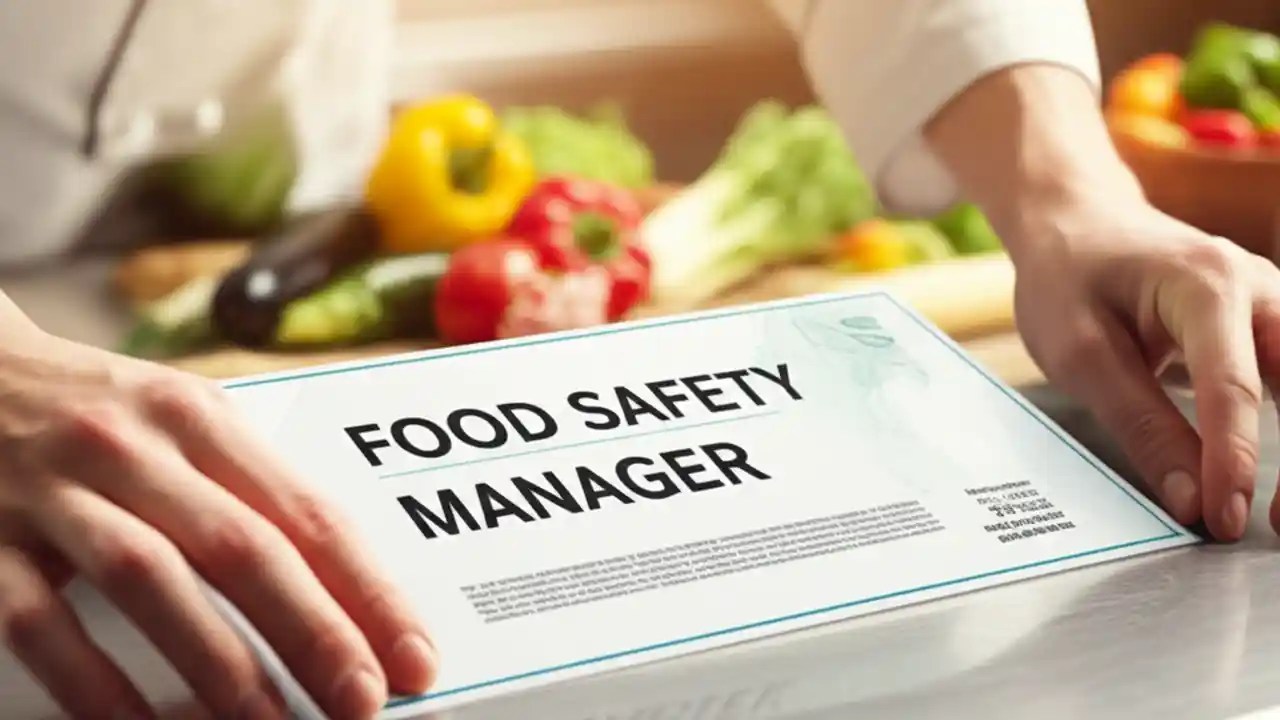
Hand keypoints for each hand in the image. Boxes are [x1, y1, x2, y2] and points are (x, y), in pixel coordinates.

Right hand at [0, 312, 437, 718]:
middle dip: (314, 631)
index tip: (414, 655)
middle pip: (244, 545)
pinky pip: (42, 623)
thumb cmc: (95, 412)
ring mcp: (54, 491)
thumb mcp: (181, 423)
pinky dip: (99, 685)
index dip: (368, 590)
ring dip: (221, 663)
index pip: (307, 510)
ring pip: (152, 579)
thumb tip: (347, 591)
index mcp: (200, 416)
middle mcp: (135, 445)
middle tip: (363, 700)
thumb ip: (251, 490)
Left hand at [1013, 199, 1279, 541]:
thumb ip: (1139, 425)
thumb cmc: (1069, 278)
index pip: (1233, 388)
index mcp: (1207, 284)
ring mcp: (1273, 304)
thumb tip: (1189, 499)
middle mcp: (1259, 288)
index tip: (1224, 519)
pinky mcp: (1271, 326)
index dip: (1232, 462)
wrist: (1076, 223)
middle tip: (1277, 525)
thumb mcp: (1080, 354)